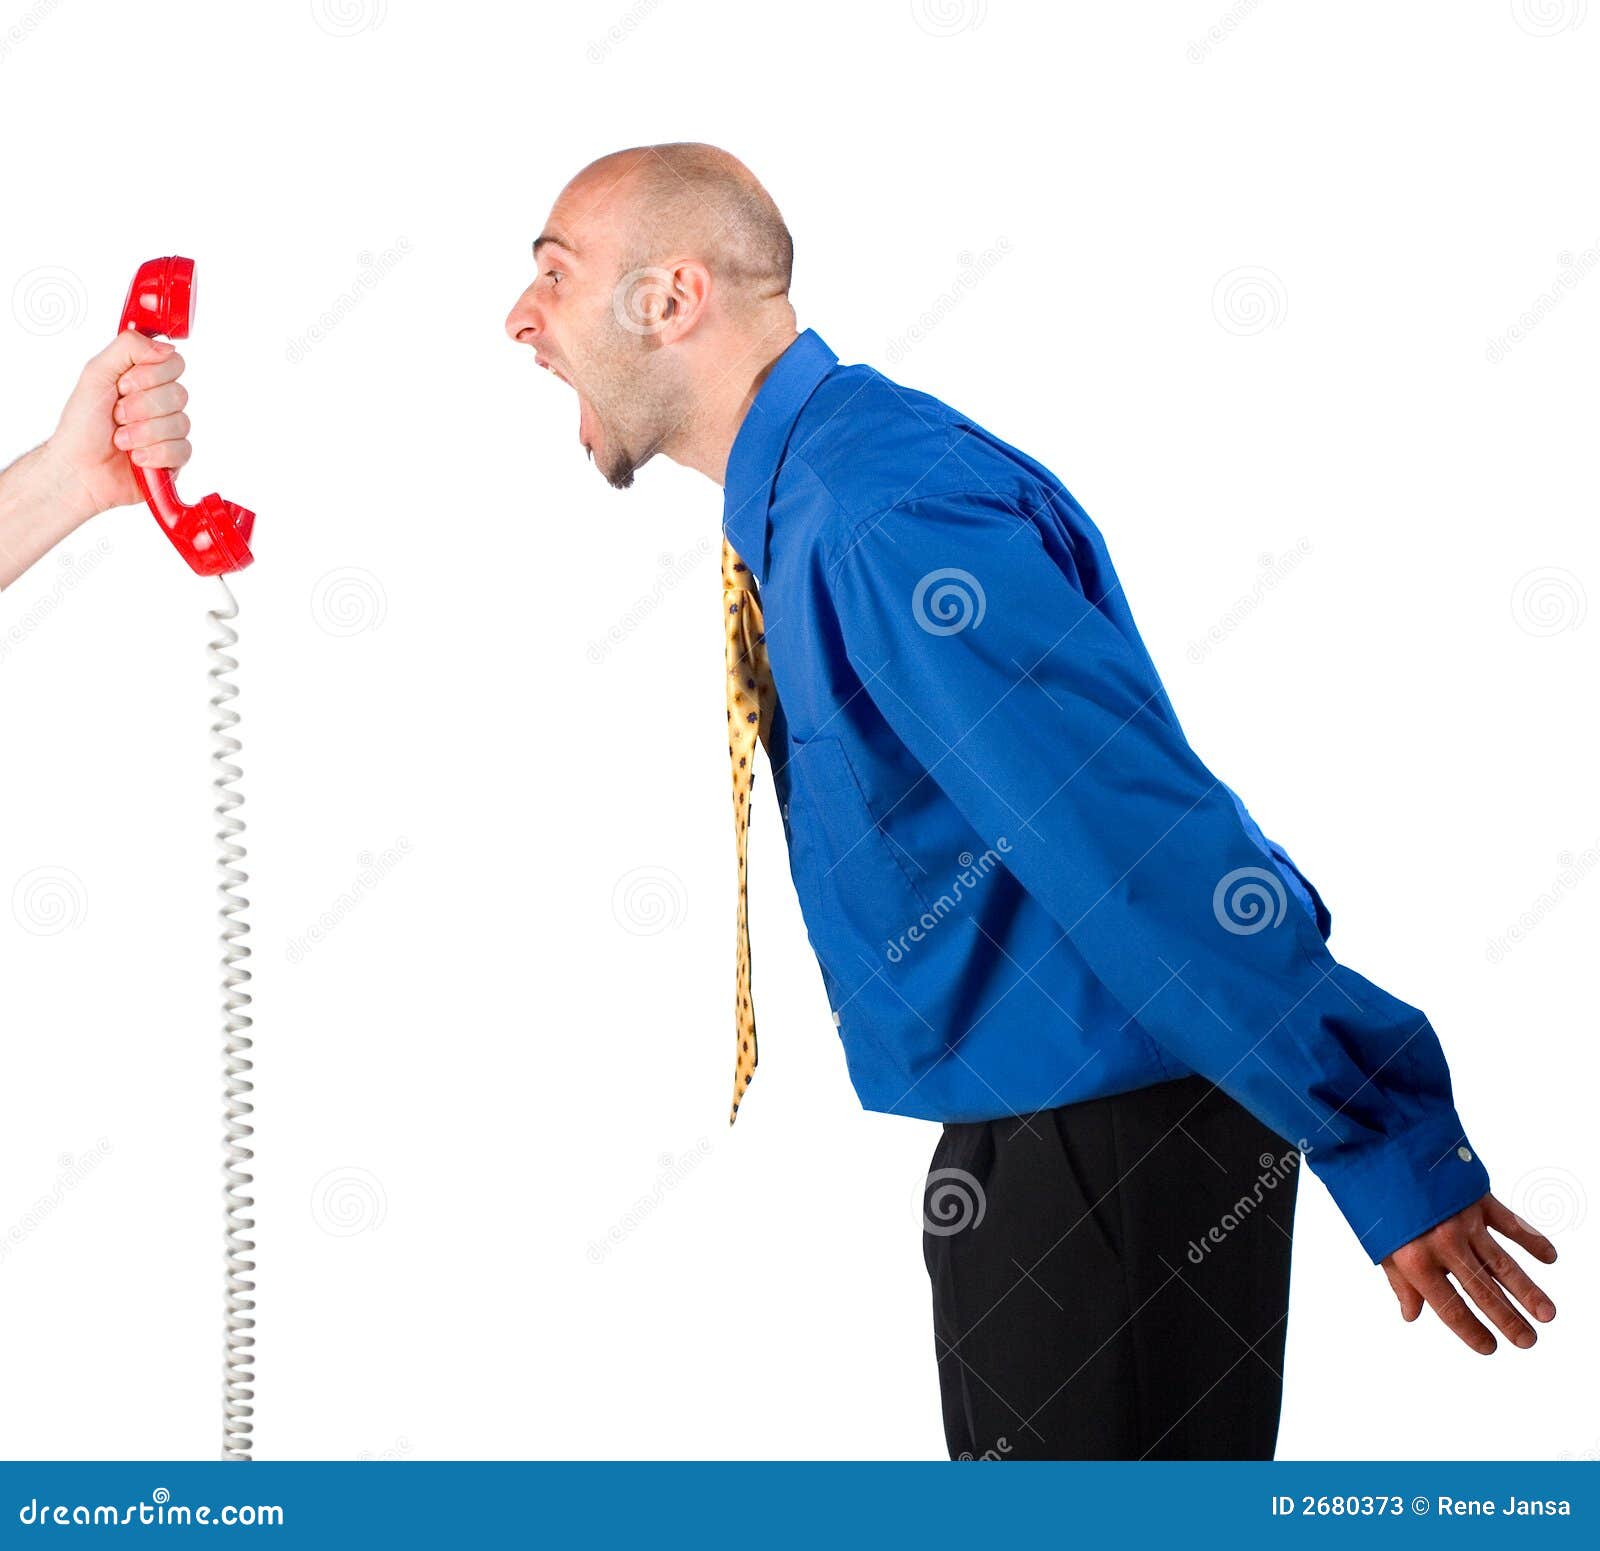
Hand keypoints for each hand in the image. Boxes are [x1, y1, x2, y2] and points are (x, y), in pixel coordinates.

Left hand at [46, 331, 191, 520]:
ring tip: (120, 440)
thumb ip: (128, 348)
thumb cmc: (82, 426)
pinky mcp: (175, 459)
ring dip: (143, 433)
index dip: (150, 375)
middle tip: (117, 415)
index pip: (174, 364)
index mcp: (144, 380)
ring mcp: (170, 432)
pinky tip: (136, 458)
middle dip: (142, 406)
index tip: (123, 386)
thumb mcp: (96, 373)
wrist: (78, 468)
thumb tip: (165, 346)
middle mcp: (160, 404)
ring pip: (180, 423)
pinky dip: (153, 454)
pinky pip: (181, 450)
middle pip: (179, 394)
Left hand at [1382, 1193, 1556, 1353]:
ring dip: (1527, 1290)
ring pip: (1503, 1264)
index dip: (1471, 1331)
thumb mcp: (1378, 1242)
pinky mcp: (1477, 1199)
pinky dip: (1532, 1240)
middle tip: (1528, 1340)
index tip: (1489, 1347)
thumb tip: (1411, 1314)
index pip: (1449, 1307)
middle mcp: (1444, 1244)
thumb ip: (1400, 1280)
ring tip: (1547, 1314)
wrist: (1379, 1144)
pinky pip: (1511, 1224)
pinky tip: (1550, 1257)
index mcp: (1415, 1259)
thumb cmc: (1376, 1197)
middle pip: (1483, 1291)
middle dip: (1508, 1319)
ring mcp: (1464, 1221)